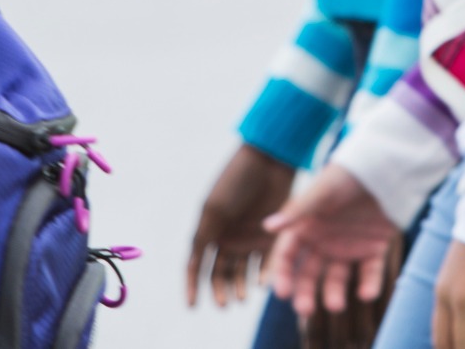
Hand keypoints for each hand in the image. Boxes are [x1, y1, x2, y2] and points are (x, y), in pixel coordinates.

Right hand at [186, 142, 294, 307]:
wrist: (269, 159)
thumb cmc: (236, 181)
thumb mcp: (214, 210)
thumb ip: (203, 238)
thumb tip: (193, 267)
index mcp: (208, 231)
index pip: (197, 265)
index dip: (193, 286)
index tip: (192, 305)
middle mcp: (228, 237)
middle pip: (220, 272)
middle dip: (220, 290)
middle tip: (225, 304)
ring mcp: (250, 237)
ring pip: (242, 270)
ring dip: (241, 286)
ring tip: (242, 298)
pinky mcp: (272, 234)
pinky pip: (266, 261)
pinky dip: (263, 274)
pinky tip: (261, 284)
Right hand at [265, 161, 402, 320]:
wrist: (387, 164)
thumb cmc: (349, 173)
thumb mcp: (323, 191)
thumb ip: (297, 211)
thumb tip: (267, 227)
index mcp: (306, 226)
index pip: (287, 256)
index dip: (283, 274)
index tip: (282, 292)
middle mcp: (324, 240)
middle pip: (309, 273)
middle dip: (305, 293)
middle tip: (305, 311)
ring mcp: (349, 245)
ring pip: (337, 277)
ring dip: (334, 293)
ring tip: (337, 306)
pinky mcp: (374, 247)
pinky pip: (370, 271)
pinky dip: (369, 283)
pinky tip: (366, 294)